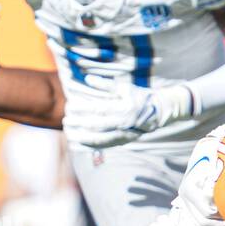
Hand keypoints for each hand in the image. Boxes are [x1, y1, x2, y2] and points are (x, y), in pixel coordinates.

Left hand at [62, 75, 192, 148]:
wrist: (159, 112)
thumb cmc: (140, 97)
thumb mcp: (125, 87)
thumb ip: (105, 84)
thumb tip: (88, 78)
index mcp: (124, 108)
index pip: (99, 109)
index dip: (83, 108)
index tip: (70, 105)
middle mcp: (124, 124)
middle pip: (97, 126)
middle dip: (79, 124)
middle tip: (65, 120)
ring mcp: (124, 135)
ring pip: (99, 139)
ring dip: (82, 138)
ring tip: (68, 134)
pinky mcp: (123, 141)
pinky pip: (104, 146)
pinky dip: (89, 147)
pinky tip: (77, 145)